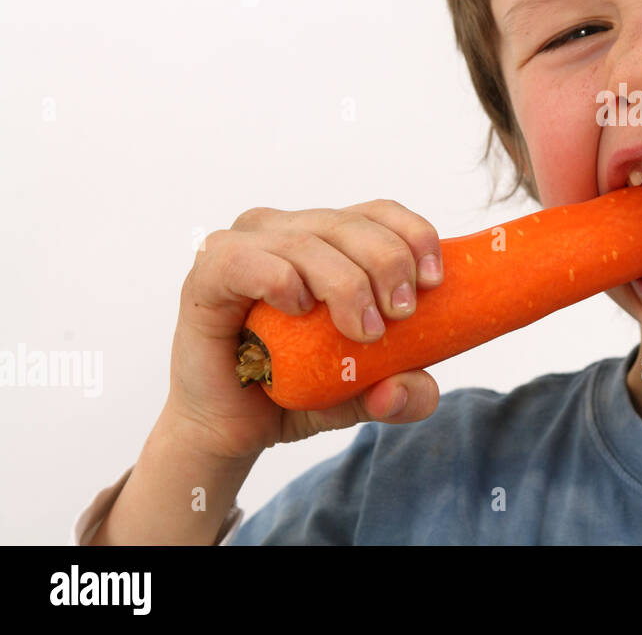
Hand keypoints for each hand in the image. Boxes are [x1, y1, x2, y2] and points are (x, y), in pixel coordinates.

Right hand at [165, 198, 446, 460]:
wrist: (231, 429)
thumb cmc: (297, 389)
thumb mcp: (366, 393)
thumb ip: (401, 392)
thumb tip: (411, 389)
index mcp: (329, 240)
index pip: (379, 213)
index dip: (413, 235)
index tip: (434, 282)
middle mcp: (287, 230)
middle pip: (351, 223)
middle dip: (388, 263)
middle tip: (400, 315)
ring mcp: (244, 246)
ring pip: (307, 239)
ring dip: (346, 282)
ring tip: (364, 331)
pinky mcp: (207, 275)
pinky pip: (245, 260)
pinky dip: (281, 280)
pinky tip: (299, 309)